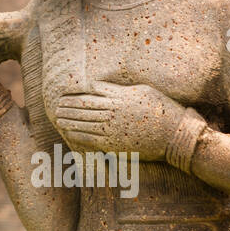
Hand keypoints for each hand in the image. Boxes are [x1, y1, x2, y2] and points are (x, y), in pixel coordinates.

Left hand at [55, 82, 187, 160]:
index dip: (76, 92)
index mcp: (119, 96)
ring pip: (82, 121)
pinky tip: (68, 131)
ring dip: (68, 118)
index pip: (90, 92)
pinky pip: (88, 138)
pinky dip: (75, 134)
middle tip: (56, 104)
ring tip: (58, 116)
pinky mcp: (113, 144)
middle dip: (68, 105)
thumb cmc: (161, 110)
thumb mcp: (141, 91)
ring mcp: (112, 129)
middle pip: (83, 106)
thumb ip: (119, 89)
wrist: (173, 135)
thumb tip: (99, 86)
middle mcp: (113, 111)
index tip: (66, 92)